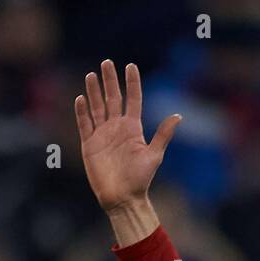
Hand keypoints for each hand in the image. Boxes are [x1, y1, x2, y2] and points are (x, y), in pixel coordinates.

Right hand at [75, 59, 180, 212]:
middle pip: (112, 98)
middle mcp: (116, 128)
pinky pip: (84, 124)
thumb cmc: (140, 179)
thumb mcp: (154, 155)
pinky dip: (82, 111)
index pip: (132, 99)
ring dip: (94, 91)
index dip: (131, 83)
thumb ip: (163, 134)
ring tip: (91, 75)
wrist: (122, 198)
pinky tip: (81, 98)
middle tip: (106, 62)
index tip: (130, 66)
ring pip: (96, 107)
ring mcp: (102, 135)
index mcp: (133, 128)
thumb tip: (178, 115)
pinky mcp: (89, 145)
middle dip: (109, 81)